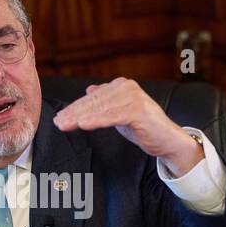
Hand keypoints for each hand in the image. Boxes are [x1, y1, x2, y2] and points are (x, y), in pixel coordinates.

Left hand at [52, 77, 202, 175]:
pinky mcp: (138, 111)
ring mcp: (133, 98)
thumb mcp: (120, 112)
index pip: (92, 97)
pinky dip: (96, 120)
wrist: (168, 140)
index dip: (74, 108)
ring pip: (100, 108)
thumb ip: (106, 101)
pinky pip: (112, 116)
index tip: (59, 117)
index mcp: (121, 86)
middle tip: (58, 122)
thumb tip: (90, 90)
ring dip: (79, 117)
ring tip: (64, 124)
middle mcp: (127, 87)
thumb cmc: (144, 127)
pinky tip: (82, 124)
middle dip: (73, 113)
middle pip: (94, 102)